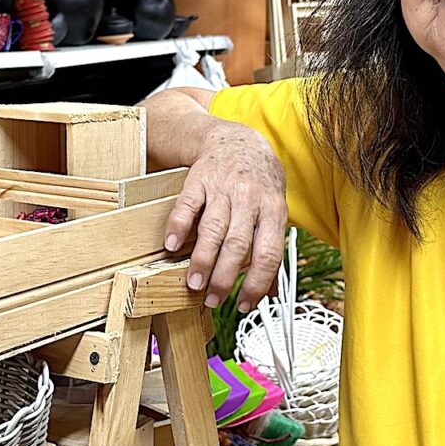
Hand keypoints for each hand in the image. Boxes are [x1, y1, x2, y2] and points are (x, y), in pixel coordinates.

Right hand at [163, 120, 287, 311]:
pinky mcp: (199, 179)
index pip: (268, 253)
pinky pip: (187, 205)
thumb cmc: (258, 183)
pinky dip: (178, 225)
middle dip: (224, 276)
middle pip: (237, 244)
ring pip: (213, 228)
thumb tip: (273, 292)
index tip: (243, 304)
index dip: (257, 283)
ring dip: (202, 259)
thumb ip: (271, 249)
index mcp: (273, 211)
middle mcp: (249, 199)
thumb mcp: (273, 211)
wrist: (237, 140)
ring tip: (193, 282)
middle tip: (212, 298)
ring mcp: (223, 188)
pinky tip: (171, 245)